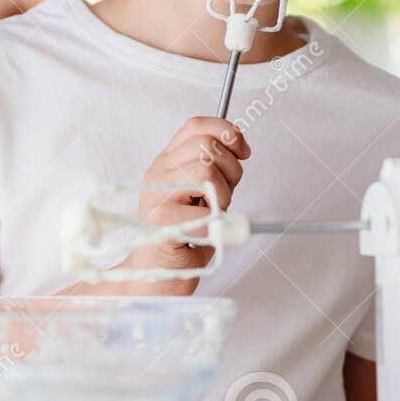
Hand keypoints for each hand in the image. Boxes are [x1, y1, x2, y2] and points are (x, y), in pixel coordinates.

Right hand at [126, 116, 250, 295]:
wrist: (157, 274)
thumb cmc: (182, 236)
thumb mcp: (200, 193)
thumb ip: (212, 168)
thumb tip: (238, 146)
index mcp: (167, 161)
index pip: (196, 126)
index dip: (226, 131)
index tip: (242, 151)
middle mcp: (158, 172)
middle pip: (206, 145)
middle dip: (230, 170)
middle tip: (224, 196)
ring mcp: (157, 195)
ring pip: (206, 171)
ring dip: (223, 197)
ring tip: (212, 214)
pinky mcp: (162, 221)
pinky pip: (205, 210)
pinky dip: (216, 223)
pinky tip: (205, 232)